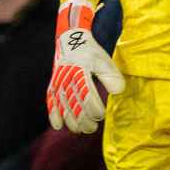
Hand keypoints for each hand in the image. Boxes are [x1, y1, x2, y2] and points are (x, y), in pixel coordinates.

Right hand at [46, 0, 123, 134]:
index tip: (101, 114)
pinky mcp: (53, 86)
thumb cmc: (90, 52)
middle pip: (74, 104)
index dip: (94, 108)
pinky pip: (51, 102)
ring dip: (70, 121)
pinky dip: (53, 114)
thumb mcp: (103, 60)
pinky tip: (58, 126)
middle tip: (93, 127)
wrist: (70, 40)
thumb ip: (111, 76)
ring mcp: (58, 83)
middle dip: (83, 119)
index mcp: (79, 71)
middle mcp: (66, 78)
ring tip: (80, 130)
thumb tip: (118, 91)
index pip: (86, 95)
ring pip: (62, 106)